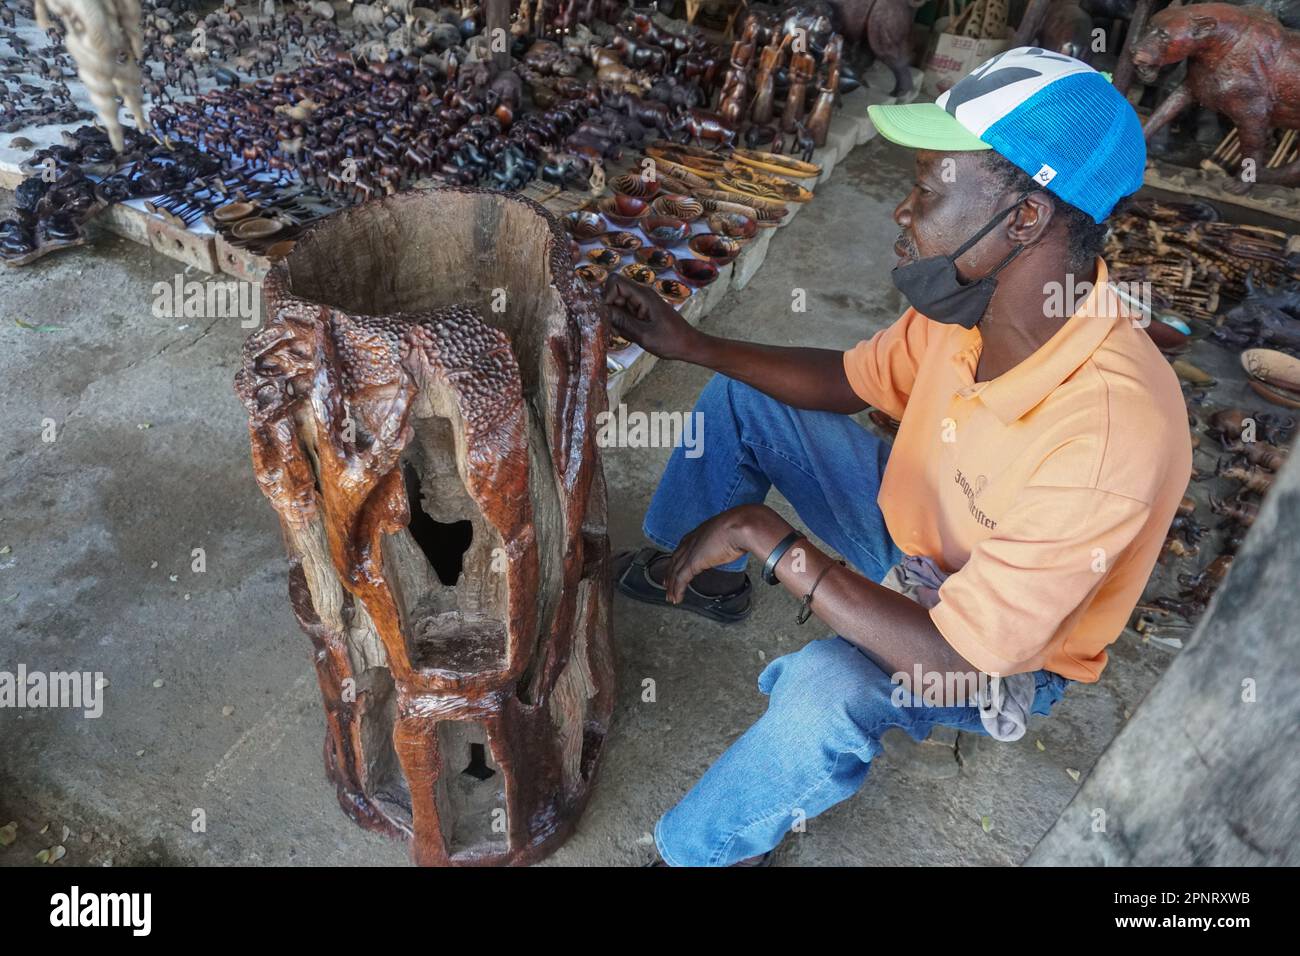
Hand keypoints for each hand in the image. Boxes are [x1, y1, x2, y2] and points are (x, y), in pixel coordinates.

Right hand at [603, 274, 700, 360]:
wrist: (689, 345)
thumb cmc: (670, 341)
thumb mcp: (643, 334)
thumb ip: (622, 321)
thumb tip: (601, 310)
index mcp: (643, 295)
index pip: (614, 281)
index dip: (607, 296)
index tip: (610, 315)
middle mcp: (641, 294)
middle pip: (613, 292)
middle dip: (609, 310)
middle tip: (616, 330)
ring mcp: (641, 302)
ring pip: (617, 303)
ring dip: (616, 319)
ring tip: (624, 334)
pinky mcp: (642, 310)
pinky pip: (625, 311)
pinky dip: (622, 322)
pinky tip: (629, 334)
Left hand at [663, 505, 792, 603]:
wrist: (745, 524)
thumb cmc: (746, 524)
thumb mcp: (737, 530)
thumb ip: (736, 538)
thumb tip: (747, 544)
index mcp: (703, 530)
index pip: (685, 545)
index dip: (679, 557)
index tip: (676, 565)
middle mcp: (693, 539)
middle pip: (676, 558)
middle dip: (670, 572)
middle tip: (666, 583)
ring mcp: (692, 550)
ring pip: (675, 571)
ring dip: (672, 586)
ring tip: (671, 597)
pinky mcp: (694, 562)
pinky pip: (681, 579)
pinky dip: (677, 590)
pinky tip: (676, 599)